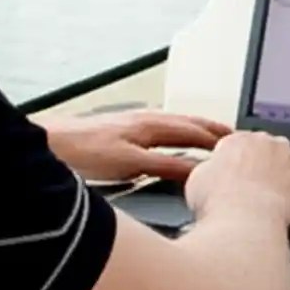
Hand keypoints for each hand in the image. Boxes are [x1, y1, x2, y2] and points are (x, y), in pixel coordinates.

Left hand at [41, 110, 231, 181]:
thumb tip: (196, 169)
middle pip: (188, 123)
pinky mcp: (123, 130)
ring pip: (175, 124)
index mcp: (152, 124)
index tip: (238, 146)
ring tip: (211, 136)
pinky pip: (162, 129)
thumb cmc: (84, 150)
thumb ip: (166, 165)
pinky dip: (178, 133)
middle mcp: (146, 119)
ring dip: (196, 130)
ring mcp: (134, 123)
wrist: (51, 142)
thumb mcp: (132, 163)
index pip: (195, 131)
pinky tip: (172, 140)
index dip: (218, 140)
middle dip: (213, 130)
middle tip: (234, 136)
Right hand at [185, 131, 289, 225]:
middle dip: (264, 164)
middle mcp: (262, 140)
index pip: (242, 144)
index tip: (241, 176)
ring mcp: (286, 153)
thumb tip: (210, 172)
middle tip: (258, 187)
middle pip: (267, 148)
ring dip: (285, 171)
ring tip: (277, 194)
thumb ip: (207, 169)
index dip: (242, 163)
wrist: (244, 219)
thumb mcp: (197, 180)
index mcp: (235, 140)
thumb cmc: (218, 203)